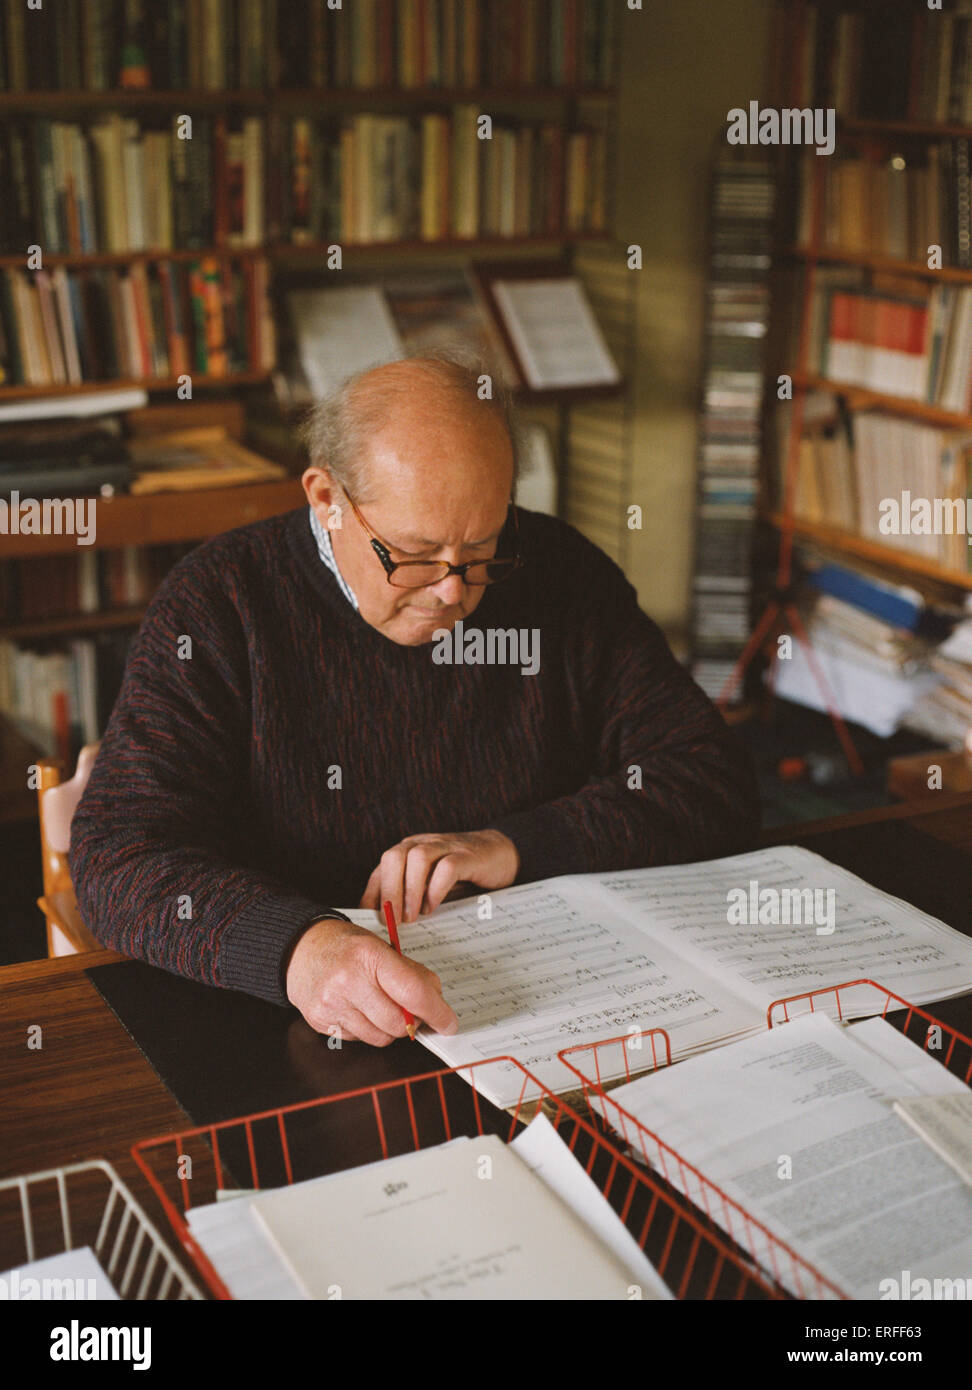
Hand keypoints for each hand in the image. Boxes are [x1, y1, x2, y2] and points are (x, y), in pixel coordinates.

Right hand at [285, 916, 457, 1045]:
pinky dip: (366, 1029)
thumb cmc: (345, 947)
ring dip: (388, 1027)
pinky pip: (359, 1040)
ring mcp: (332, 1005)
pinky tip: (358, 1009)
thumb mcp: (382, 947)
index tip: (448, 1023)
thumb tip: (437, 1002)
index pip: (412, 993)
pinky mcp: (321, 1022)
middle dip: (411, 1021)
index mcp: (369, 956)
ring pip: (380, 1038)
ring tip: (379, 1005)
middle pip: (398, 1023)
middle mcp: (348, 981)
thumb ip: (412, 973)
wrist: (300, 950)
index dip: (436, 1012)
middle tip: (410, 1010)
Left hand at [359, 829, 519, 923]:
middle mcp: (422, 844)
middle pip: (394, 857)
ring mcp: (445, 846)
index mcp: (408, 851)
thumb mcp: (429, 886)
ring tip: (413, 917)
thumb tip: (386, 925)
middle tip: (393, 922)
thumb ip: (410, 898)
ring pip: (417, 858)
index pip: (380, 869)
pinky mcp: (467, 855)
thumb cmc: (460, 875)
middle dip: (389, 891)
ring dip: (410, 891)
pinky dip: (436, 889)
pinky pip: (446, 867)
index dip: (372, 895)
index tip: (371, 922)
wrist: (500, 854)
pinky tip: (433, 907)